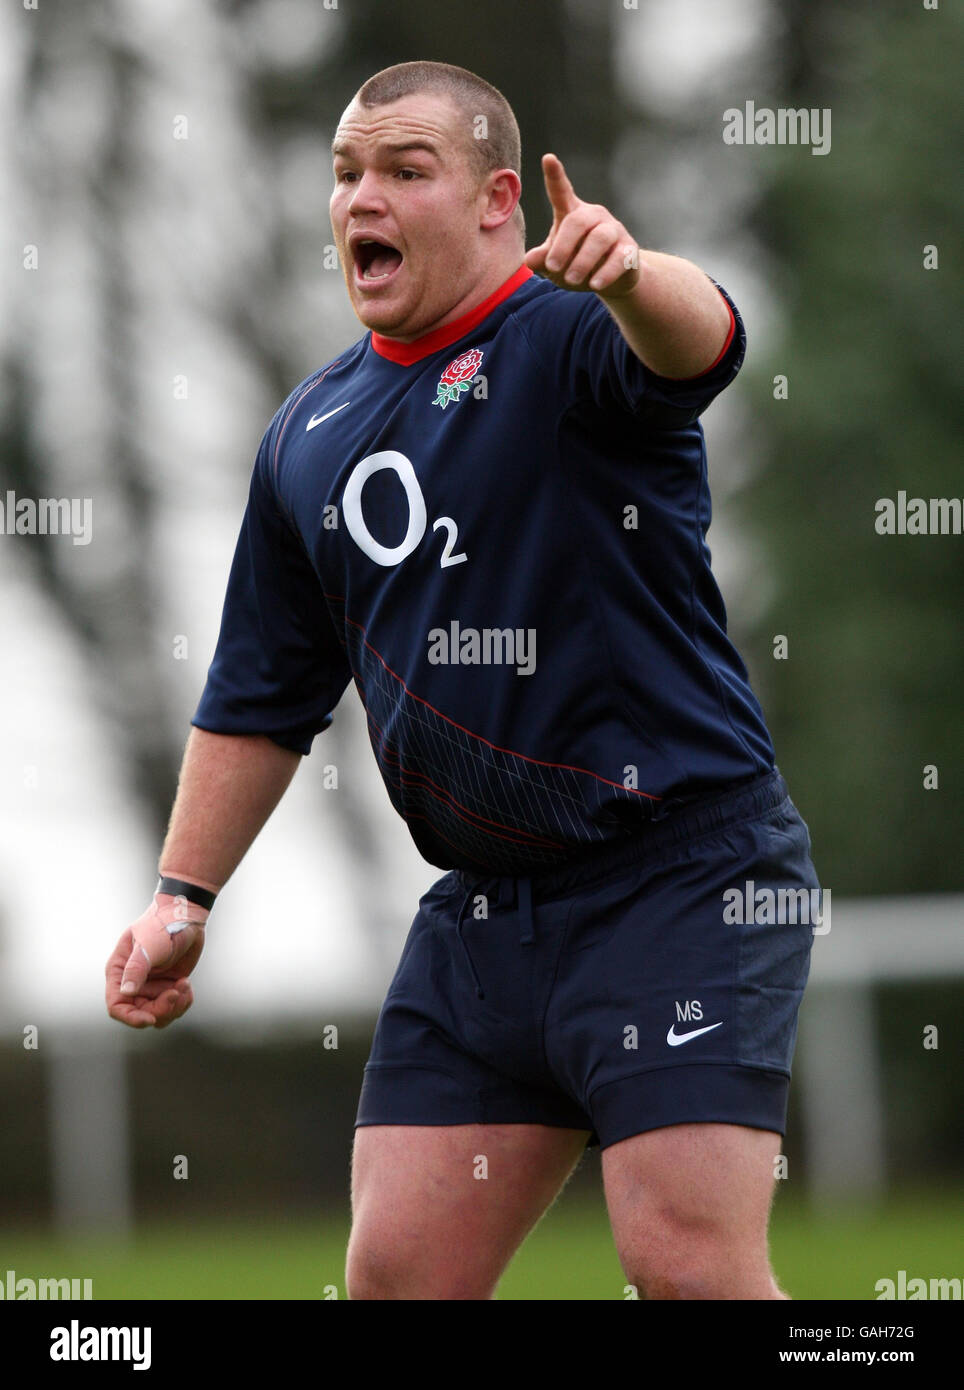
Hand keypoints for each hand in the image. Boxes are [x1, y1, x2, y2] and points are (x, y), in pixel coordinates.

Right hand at [105, 892, 206, 1028]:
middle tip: (175, 994)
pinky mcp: (169, 985)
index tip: (150, 1019)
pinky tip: (188, 985)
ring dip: (174, 1006)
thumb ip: (136, 969)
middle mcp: (134, 983)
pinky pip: (174, 1006)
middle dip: (160, 1010)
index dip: (130, 1017)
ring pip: (159, 1014)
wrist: (186, 914)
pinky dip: (183, 1001)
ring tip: (184, 985)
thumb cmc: (161, 924)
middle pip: (140, 1013)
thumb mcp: (148, 945)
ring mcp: (152, 985)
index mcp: (119, 972)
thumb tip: (125, 993)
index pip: (116, 1005)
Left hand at [524, 153, 639, 299]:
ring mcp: (613, 231)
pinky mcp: (629, 250)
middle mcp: (594, 217)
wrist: (611, 280)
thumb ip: (542, 259)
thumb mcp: (555, 264)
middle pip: (578, 221)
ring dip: (583, 261)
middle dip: (563, 245)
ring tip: (571, 279)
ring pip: (600, 238)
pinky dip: (605, 272)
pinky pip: (619, 258)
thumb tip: (530, 260)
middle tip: (552, 267)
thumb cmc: (577, 264)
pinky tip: (594, 285)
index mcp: (572, 214)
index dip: (555, 176)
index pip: (562, 192)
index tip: (548, 159)